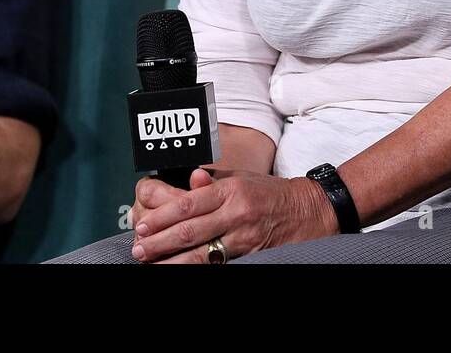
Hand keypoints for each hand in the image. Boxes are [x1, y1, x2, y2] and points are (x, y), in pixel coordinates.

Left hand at [131, 167, 338, 263]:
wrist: (312, 210)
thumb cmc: (272, 193)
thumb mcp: (243, 178)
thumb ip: (214, 182)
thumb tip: (190, 180)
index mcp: (231, 190)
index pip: (188, 204)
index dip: (162, 218)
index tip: (144, 227)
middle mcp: (237, 213)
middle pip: (190, 232)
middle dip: (160, 243)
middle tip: (139, 250)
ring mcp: (246, 238)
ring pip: (203, 255)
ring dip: (174, 262)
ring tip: (152, 265)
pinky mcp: (255, 256)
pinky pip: (222, 266)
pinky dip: (201, 270)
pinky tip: (184, 272)